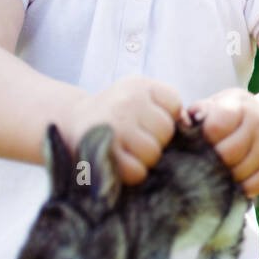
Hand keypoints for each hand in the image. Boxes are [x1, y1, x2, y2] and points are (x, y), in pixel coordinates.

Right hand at [60, 76, 191, 184]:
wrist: (69, 122)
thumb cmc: (115, 114)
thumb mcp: (139, 97)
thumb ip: (166, 108)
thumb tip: (190, 125)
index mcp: (139, 85)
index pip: (174, 105)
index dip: (165, 118)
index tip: (147, 121)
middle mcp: (126, 101)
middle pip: (166, 131)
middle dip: (156, 141)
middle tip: (136, 139)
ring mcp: (115, 127)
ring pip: (153, 153)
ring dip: (144, 158)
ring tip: (128, 151)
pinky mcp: (104, 153)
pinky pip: (137, 171)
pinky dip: (133, 173)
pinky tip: (121, 163)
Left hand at [184, 88, 258, 197]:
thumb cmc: (234, 116)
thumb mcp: (219, 105)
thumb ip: (198, 111)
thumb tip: (183, 122)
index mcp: (241, 106)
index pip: (215, 127)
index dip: (204, 137)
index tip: (201, 139)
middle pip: (227, 154)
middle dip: (211, 160)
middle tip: (205, 161)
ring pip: (239, 173)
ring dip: (224, 177)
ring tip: (217, 170)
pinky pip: (251, 188)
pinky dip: (238, 188)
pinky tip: (232, 180)